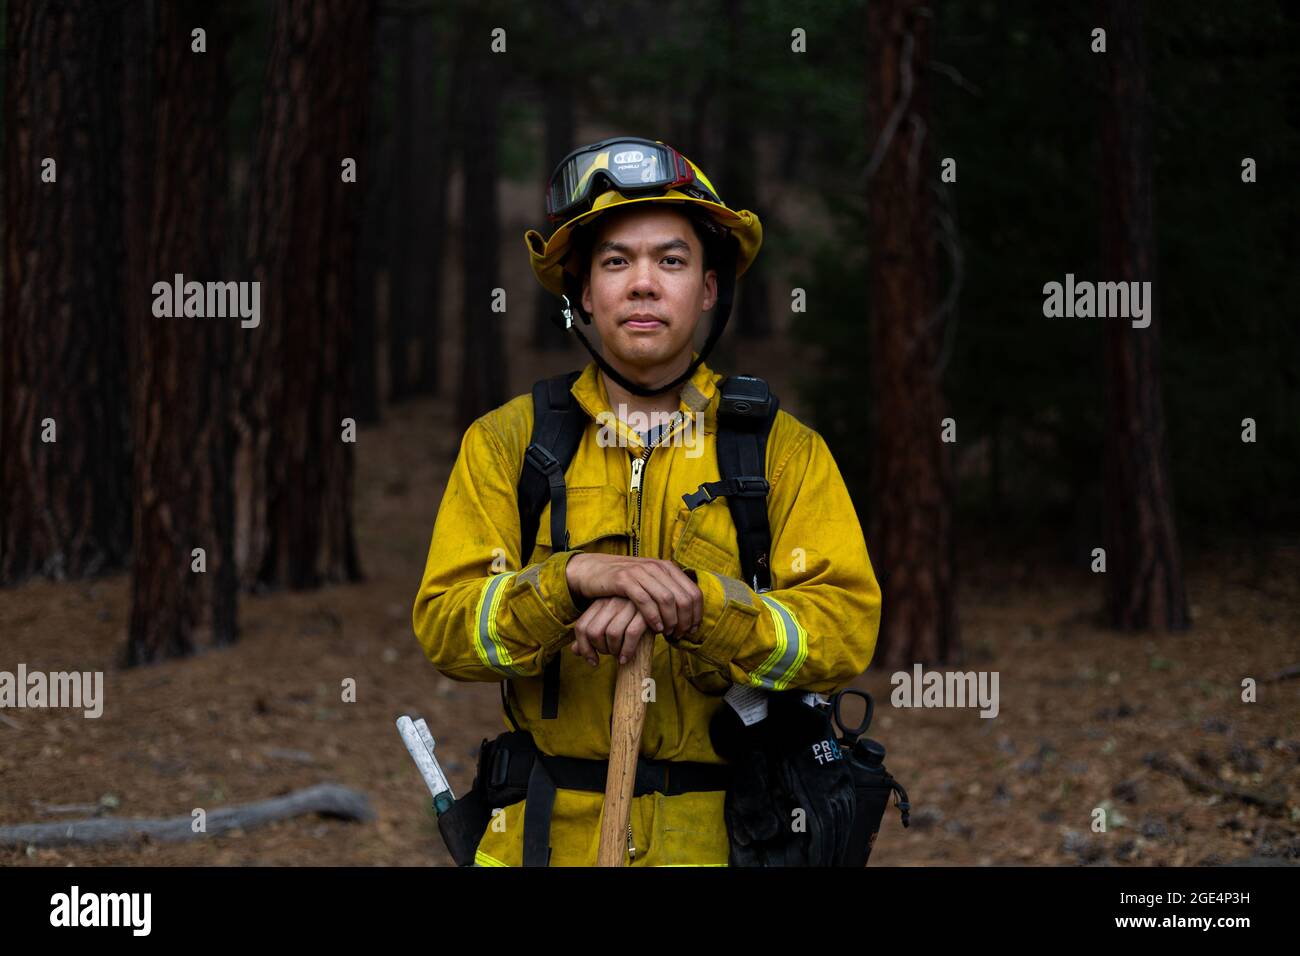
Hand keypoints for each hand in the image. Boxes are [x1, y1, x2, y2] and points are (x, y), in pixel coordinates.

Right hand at [565, 553, 701, 640]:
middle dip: (685, 621)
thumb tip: (689, 611)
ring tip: (668, 634)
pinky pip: (645, 601)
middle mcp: (656, 567)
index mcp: (667, 567)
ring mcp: (640, 572)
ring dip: (671, 621)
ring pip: (667, 599)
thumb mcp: (650, 581)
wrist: (593, 571)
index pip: (693, 592)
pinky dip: (653, 617)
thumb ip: (667, 590)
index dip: (697, 614)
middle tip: (680, 635)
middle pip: (683, 598)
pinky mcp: (624, 580)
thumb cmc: (624, 582)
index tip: (693, 630)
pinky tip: (656, 629)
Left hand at [569, 596, 649, 665]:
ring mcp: (627, 605)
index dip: (584, 649)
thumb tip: (574, 651)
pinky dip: (628, 650)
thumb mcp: (610, 621)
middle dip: (600, 650)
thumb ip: (592, 634)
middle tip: (611, 655)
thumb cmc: (632, 617)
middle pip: (594, 632)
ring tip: (620, 656)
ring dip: (614, 651)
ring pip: (611, 634)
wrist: (661, 604)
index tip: (594, 661)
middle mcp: (611, 601)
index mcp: (600, 602)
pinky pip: (631, 634)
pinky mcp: (644, 612)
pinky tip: (627, 658)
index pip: (581, 627)